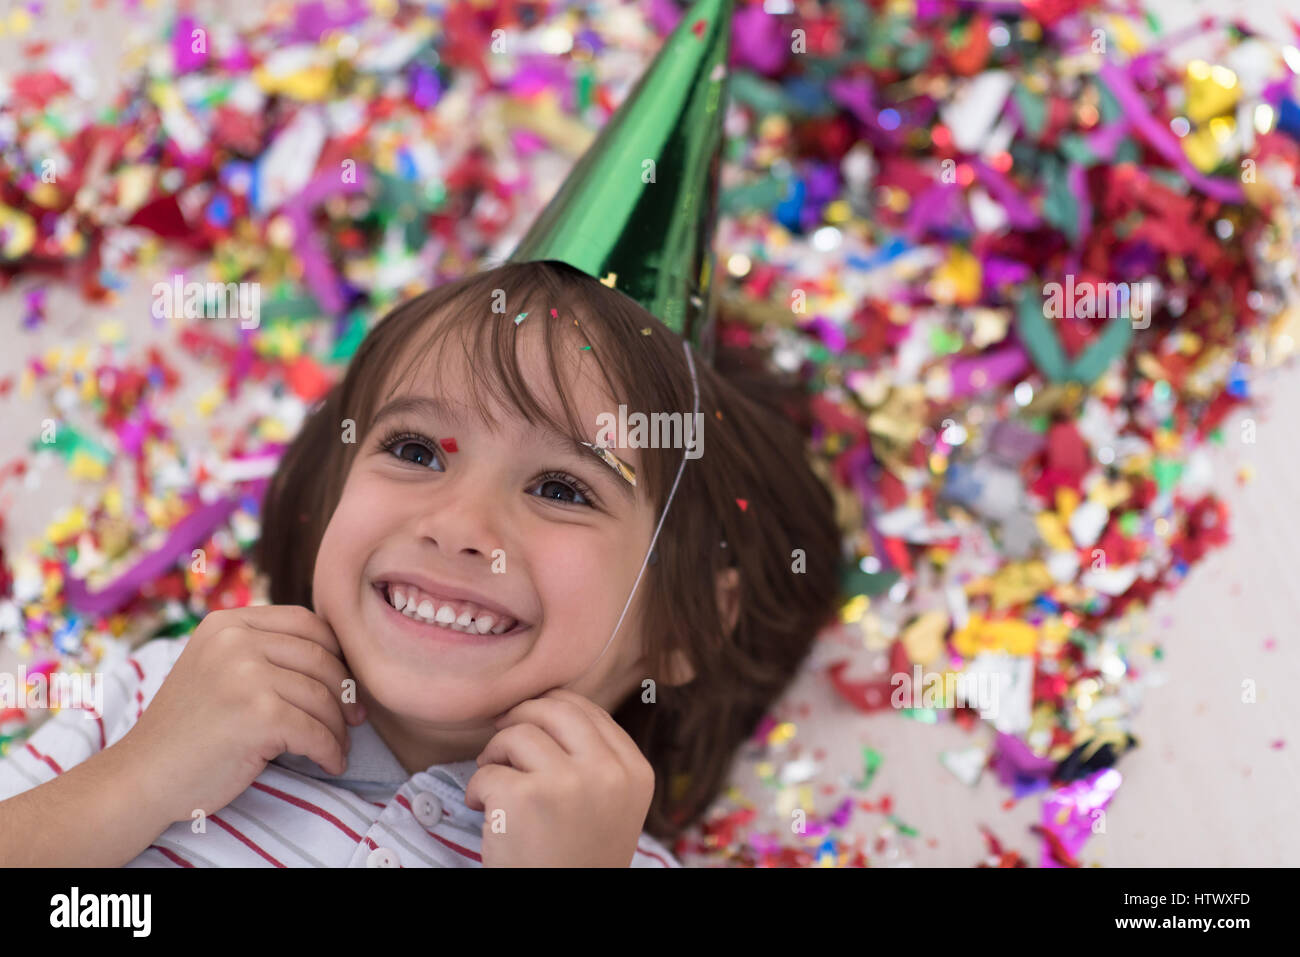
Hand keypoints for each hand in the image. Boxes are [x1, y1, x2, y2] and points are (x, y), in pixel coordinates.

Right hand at [115, 605, 366, 825]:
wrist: (141, 777)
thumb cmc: (188, 730)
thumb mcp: (217, 668)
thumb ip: (262, 650)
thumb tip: (338, 654)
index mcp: (227, 623)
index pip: (306, 622)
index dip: (335, 651)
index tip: (345, 680)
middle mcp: (236, 641)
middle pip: (321, 659)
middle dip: (344, 692)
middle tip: (354, 719)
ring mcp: (246, 676)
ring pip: (322, 698)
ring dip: (338, 728)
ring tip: (337, 745)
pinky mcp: (258, 715)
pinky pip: (316, 732)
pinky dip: (330, 751)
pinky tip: (331, 763)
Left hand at [464, 689, 654, 866]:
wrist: (565, 915)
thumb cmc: (578, 859)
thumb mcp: (612, 805)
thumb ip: (597, 759)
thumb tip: (548, 704)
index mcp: (635, 771)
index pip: (587, 710)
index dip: (550, 709)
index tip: (530, 725)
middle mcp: (608, 772)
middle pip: (553, 709)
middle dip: (519, 718)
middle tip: (502, 741)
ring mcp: (568, 783)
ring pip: (517, 733)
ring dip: (495, 755)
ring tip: (494, 784)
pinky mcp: (526, 799)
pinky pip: (487, 771)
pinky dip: (476, 791)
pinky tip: (485, 813)